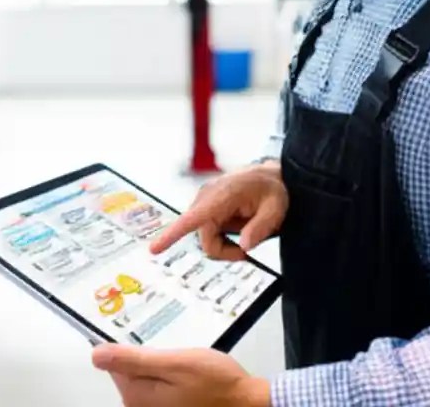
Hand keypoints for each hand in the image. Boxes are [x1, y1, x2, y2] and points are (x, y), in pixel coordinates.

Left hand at [91, 344, 270, 406]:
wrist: (247, 404)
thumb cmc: (216, 384)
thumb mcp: (175, 363)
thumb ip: (134, 360)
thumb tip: (97, 355)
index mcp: (137, 397)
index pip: (115, 364)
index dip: (132, 349)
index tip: (151, 344)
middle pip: (129, 374)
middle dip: (148, 360)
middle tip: (175, 355)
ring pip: (145, 380)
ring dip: (160, 368)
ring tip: (185, 365)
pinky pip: (158, 390)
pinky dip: (169, 379)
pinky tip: (187, 376)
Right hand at [151, 160, 287, 260]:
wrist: (272, 176)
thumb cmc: (273, 188)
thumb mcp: (275, 209)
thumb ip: (260, 228)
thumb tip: (243, 246)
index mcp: (222, 195)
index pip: (192, 218)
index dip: (171, 235)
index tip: (154, 249)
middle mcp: (207, 197)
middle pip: (205, 239)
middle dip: (224, 251)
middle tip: (247, 252)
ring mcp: (205, 202)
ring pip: (206, 237)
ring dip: (224, 244)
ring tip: (248, 234)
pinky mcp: (207, 207)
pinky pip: (209, 231)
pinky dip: (223, 238)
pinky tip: (239, 229)